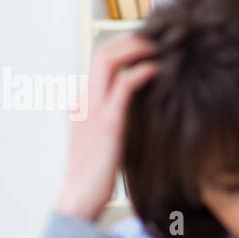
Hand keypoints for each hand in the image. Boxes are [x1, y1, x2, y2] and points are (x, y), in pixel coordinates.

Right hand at [54, 35, 158, 221]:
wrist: (79, 197)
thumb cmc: (96, 173)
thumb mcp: (104, 138)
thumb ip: (115, 118)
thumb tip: (140, 109)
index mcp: (81, 101)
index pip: (99, 61)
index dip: (124, 47)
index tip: (148, 46)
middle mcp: (83, 99)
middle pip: (102, 52)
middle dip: (131, 40)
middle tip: (158, 40)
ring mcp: (92, 109)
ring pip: (108, 60)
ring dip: (136, 48)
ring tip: (159, 48)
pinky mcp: (107, 123)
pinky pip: (123, 86)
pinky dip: (141, 72)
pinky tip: (158, 71)